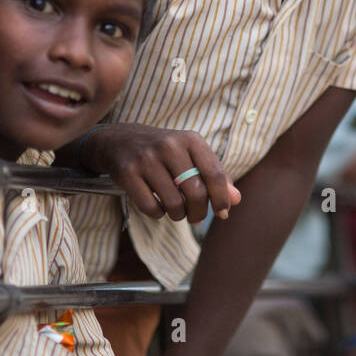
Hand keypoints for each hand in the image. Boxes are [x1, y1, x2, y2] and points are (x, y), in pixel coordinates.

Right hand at [85, 123, 240, 223]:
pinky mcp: (128, 173)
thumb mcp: (192, 155)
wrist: (119, 140)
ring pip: (174, 204)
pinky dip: (158, 214)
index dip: (222, 198)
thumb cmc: (165, 152)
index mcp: (190, 139)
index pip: (215, 174)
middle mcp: (169, 145)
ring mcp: (147, 159)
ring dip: (178, 215)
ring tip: (176, 210)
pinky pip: (151, 208)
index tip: (223, 213)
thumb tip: (236, 200)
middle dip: (199, 212)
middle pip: (196, 192)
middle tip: (196, 216)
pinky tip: (158, 206)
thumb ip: (215, 176)